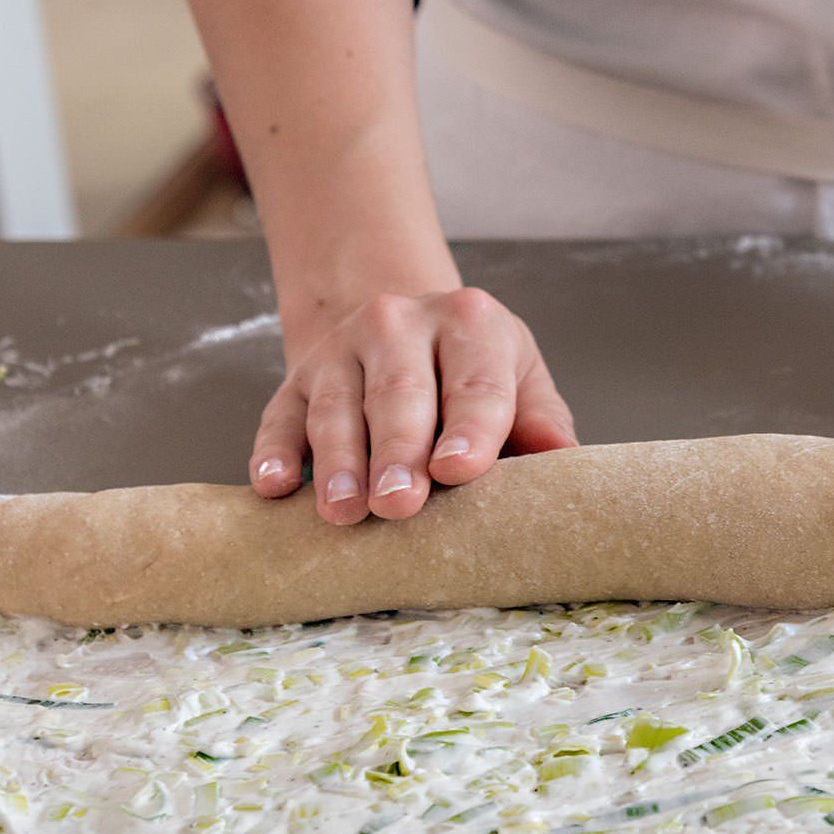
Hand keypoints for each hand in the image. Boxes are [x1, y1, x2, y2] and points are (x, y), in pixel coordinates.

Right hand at [250, 287, 577, 522]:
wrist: (401, 328)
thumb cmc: (472, 371)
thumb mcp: (519, 377)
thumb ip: (541, 418)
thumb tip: (560, 458)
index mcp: (470, 324)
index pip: (475, 383)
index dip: (469, 429)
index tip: (457, 470)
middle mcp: (399, 324)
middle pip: (399, 394)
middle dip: (398, 453)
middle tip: (398, 504)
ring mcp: (340, 349)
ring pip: (336, 408)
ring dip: (338, 463)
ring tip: (343, 510)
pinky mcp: (295, 380)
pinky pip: (280, 416)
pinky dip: (274, 450)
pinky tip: (273, 484)